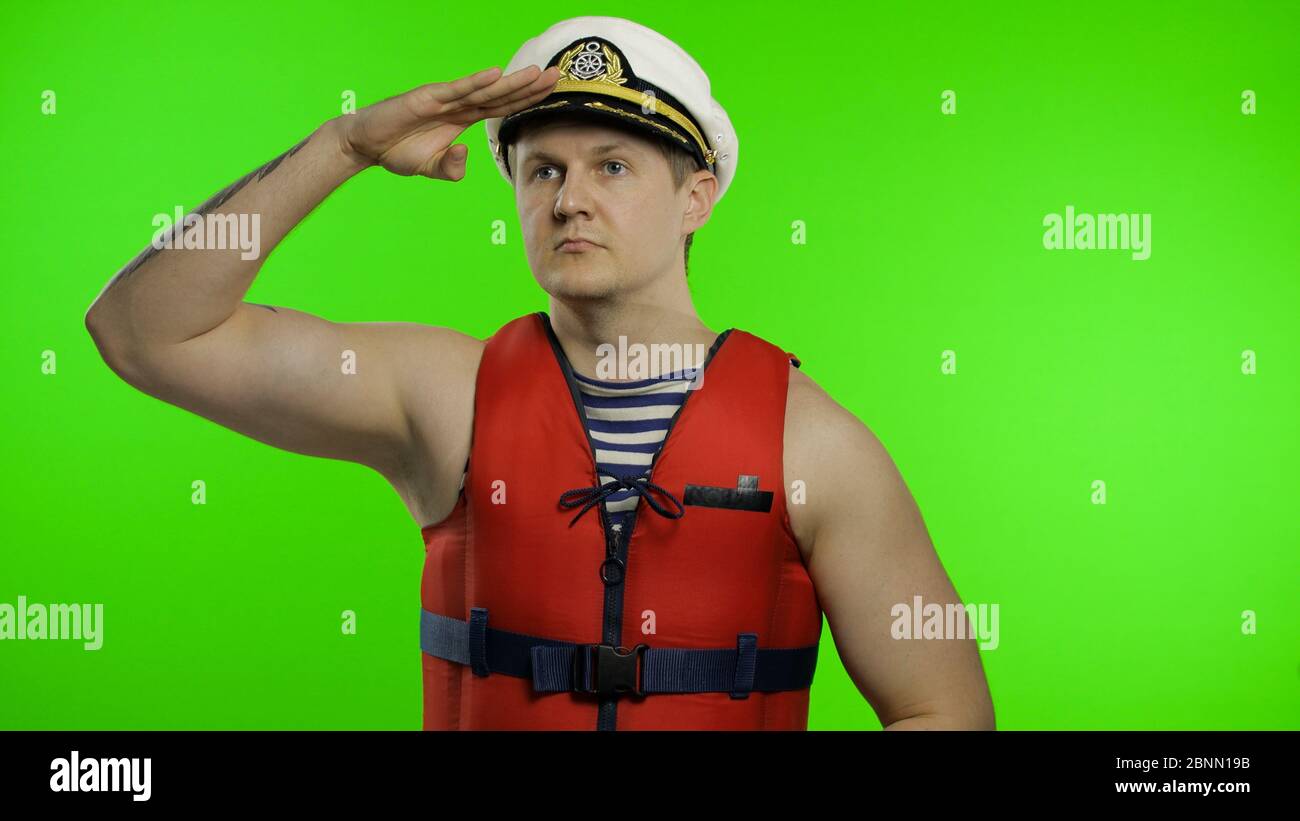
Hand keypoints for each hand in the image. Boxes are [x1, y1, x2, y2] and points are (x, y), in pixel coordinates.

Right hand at [336, 65, 560, 179]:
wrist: (366, 144)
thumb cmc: (399, 151)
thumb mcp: (432, 168)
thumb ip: (451, 169)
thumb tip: (464, 155)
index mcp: (463, 119)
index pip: (502, 108)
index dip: (527, 100)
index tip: (551, 93)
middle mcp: (458, 105)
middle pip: (501, 95)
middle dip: (530, 86)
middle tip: (559, 75)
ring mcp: (444, 100)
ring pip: (484, 90)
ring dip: (511, 82)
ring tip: (537, 74)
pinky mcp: (427, 99)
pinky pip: (456, 90)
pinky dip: (475, 82)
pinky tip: (495, 75)